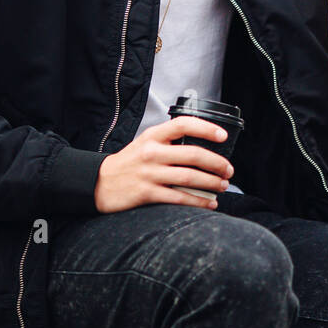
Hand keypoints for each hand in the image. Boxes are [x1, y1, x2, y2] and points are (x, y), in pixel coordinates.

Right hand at [93, 116, 233, 211]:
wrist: (99, 183)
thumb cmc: (129, 163)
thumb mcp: (145, 144)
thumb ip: (168, 141)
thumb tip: (203, 145)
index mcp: (153, 136)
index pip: (183, 124)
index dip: (207, 128)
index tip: (224, 136)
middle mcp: (151, 152)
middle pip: (193, 155)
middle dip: (217, 164)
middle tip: (229, 170)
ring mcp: (149, 173)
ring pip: (190, 177)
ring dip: (211, 183)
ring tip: (222, 186)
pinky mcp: (146, 193)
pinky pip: (179, 197)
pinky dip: (198, 201)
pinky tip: (208, 203)